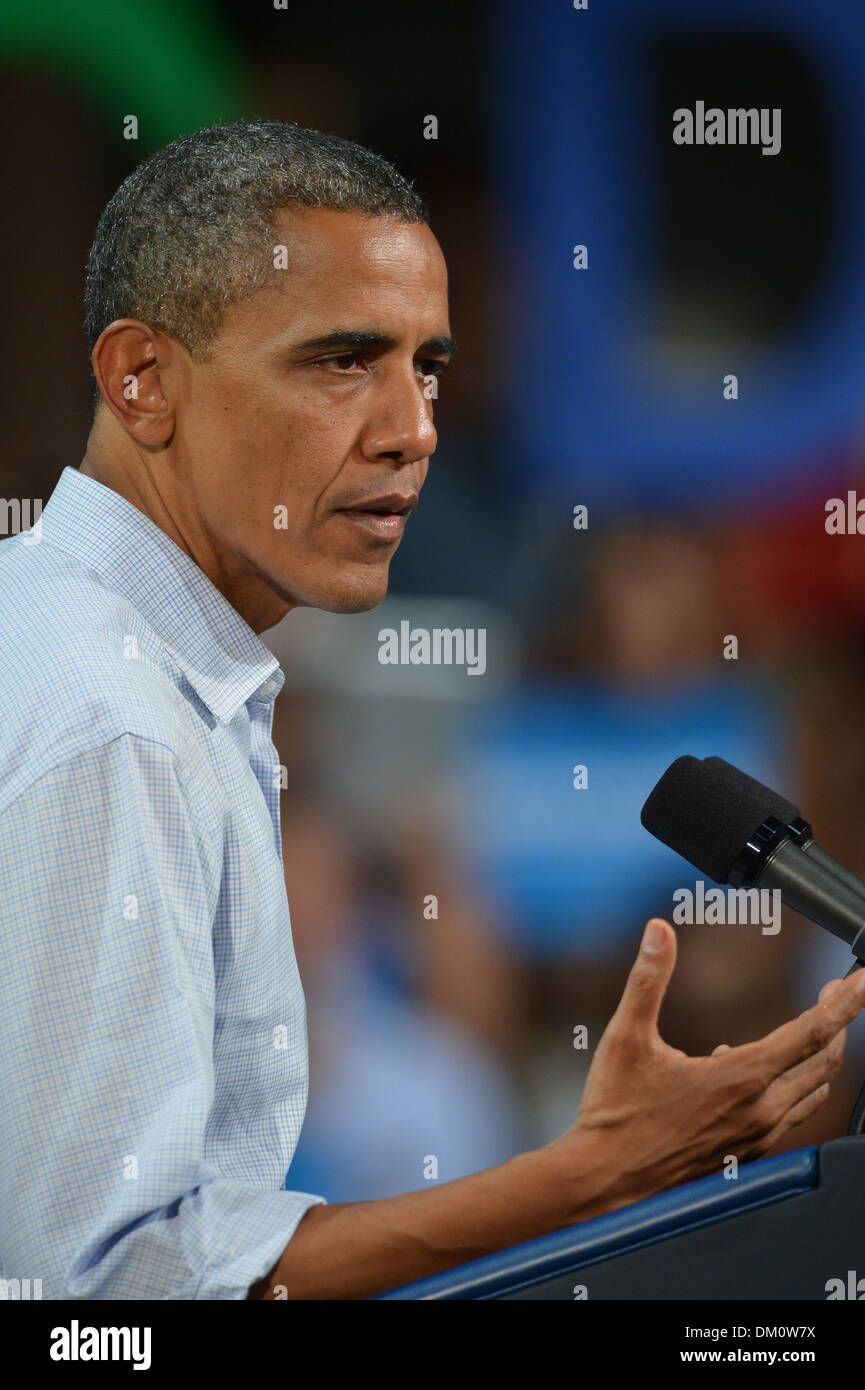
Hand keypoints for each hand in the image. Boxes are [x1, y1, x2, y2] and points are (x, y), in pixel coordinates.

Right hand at [546, 918, 864, 1211]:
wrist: (607, 1180)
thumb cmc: (616, 1112)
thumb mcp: (626, 1036)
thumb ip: (648, 979)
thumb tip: (659, 931)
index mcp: (740, 1078)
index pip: (812, 1032)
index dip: (844, 1002)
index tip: (861, 981)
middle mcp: (760, 1110)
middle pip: (825, 1062)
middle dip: (838, 1021)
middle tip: (837, 990)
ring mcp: (757, 1135)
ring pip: (814, 1092)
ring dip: (821, 1056)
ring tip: (810, 1029)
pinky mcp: (747, 1153)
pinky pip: (791, 1114)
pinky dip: (793, 1085)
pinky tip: (757, 1072)